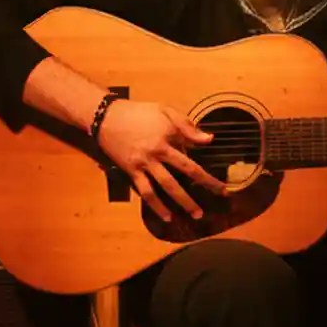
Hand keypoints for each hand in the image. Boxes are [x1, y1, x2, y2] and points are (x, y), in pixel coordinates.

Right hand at [94, 99, 226, 220]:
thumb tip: (209, 139)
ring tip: (195, 214)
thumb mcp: (165, 110)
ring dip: (182, 202)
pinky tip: (167, 216)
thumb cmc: (138, 112)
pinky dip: (157, 206)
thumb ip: (187, 126)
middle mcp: (157, 153)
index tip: (220, 180)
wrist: (106, 117)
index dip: (206, 168)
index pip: (192, 155)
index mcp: (168, 138)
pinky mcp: (132, 172)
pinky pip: (146, 192)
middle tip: (220, 196)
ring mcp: (144, 164)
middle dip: (204, 184)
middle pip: (185, 172)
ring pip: (166, 187)